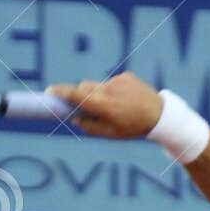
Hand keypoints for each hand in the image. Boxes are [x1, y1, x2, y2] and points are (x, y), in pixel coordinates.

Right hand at [46, 72, 162, 138]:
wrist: (160, 115)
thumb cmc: (133, 128)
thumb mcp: (111, 134)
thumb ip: (90, 127)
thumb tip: (75, 119)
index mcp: (105, 106)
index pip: (77, 95)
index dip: (61, 92)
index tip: (49, 91)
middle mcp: (109, 90)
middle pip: (84, 87)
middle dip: (80, 95)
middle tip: (83, 108)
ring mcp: (118, 81)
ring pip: (98, 85)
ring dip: (99, 95)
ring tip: (115, 108)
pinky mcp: (125, 76)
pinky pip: (111, 83)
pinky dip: (112, 91)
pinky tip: (125, 101)